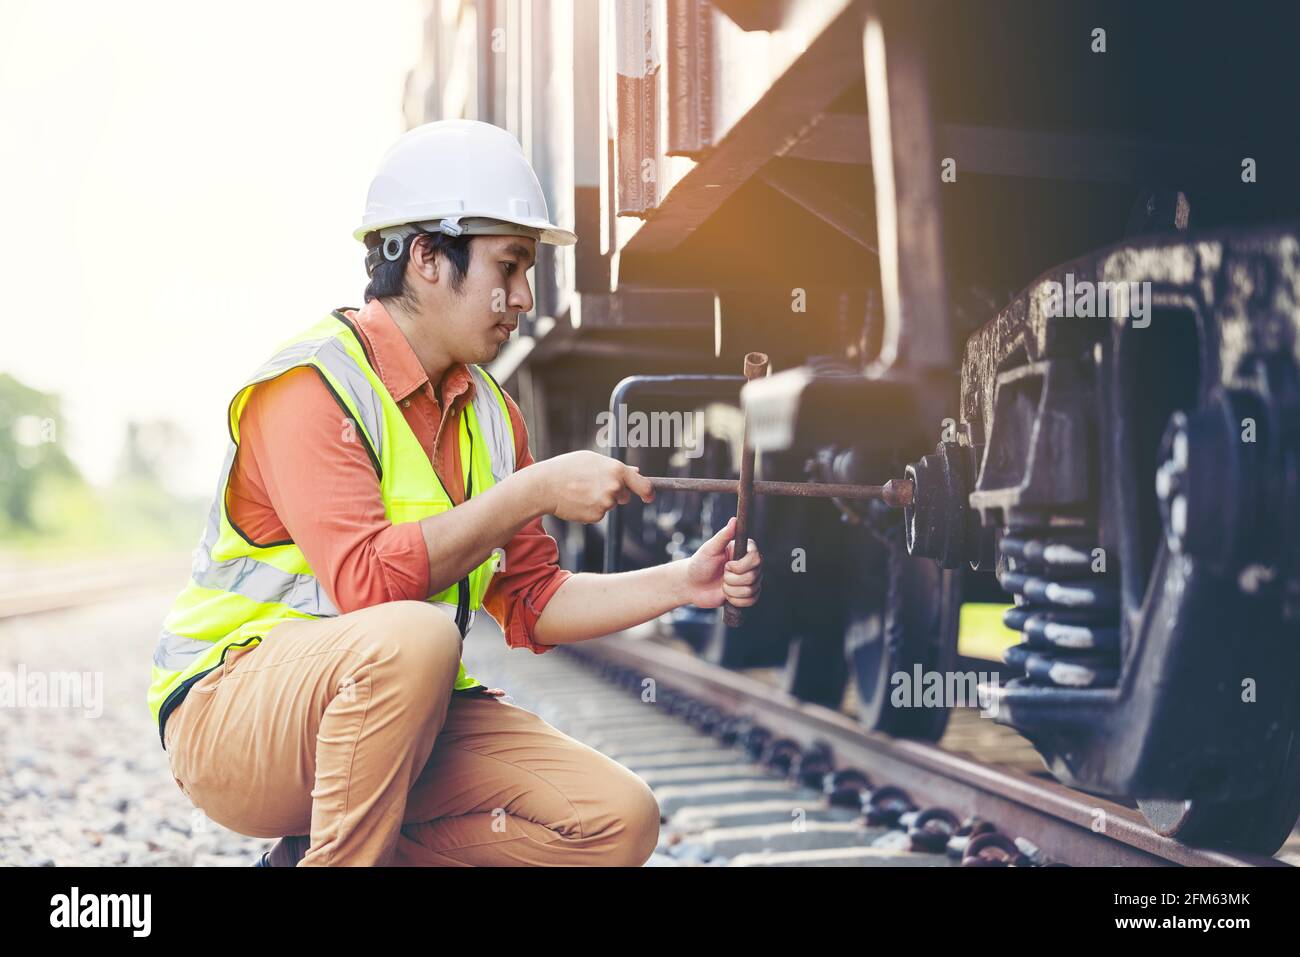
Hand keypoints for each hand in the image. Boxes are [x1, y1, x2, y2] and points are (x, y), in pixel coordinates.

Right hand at [532, 450, 654, 522]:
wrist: (545, 485)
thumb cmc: (567, 468)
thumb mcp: (593, 459)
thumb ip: (617, 467)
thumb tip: (637, 470)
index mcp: (616, 470)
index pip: (643, 485)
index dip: (648, 492)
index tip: (649, 496)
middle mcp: (615, 487)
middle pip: (624, 496)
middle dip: (615, 493)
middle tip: (592, 485)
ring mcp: (606, 503)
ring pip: (609, 505)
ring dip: (599, 500)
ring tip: (580, 491)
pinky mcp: (596, 516)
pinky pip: (598, 514)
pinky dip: (590, 510)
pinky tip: (577, 501)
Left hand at [682, 516, 761, 608]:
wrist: (692, 584)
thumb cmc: (700, 564)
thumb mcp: (710, 549)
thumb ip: (724, 535)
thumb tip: (734, 519)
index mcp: (745, 550)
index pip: (757, 558)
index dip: (741, 566)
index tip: (727, 565)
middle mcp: (750, 564)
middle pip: (754, 576)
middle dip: (732, 579)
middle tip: (722, 574)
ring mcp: (750, 580)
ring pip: (751, 590)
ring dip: (731, 590)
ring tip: (722, 584)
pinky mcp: (747, 594)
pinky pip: (750, 600)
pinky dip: (735, 600)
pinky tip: (726, 594)